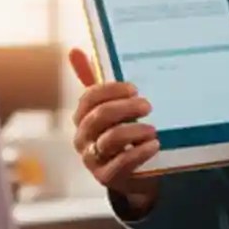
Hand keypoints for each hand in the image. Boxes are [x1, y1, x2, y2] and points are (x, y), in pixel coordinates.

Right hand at [68, 48, 160, 212]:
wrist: (134, 174)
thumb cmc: (123, 135)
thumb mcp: (114, 109)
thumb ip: (98, 84)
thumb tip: (75, 51)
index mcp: (82, 117)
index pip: (89, 97)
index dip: (112, 90)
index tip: (134, 89)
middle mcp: (82, 138)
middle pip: (100, 116)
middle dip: (126, 108)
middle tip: (147, 106)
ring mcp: (92, 159)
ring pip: (110, 139)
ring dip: (135, 131)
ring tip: (153, 130)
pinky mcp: (106, 177)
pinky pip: (121, 163)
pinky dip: (140, 152)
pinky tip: (154, 145)